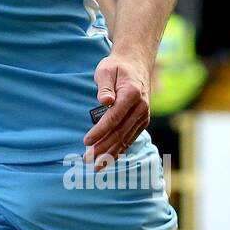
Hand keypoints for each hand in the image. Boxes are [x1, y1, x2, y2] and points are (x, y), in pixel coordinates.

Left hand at [84, 51, 151, 169]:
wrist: (136, 63)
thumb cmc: (116, 67)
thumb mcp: (106, 70)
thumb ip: (105, 87)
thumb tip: (105, 102)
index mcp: (132, 94)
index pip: (114, 118)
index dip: (100, 131)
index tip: (86, 141)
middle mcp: (141, 107)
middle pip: (120, 132)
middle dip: (103, 148)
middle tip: (87, 159)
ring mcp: (144, 116)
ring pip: (126, 139)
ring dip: (110, 154)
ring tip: (97, 166)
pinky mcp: (142, 121)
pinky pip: (130, 138)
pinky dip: (119, 150)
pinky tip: (109, 159)